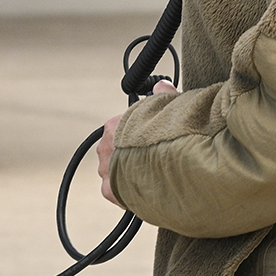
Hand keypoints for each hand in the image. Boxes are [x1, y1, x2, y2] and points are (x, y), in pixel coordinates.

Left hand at [98, 80, 177, 206]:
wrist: (171, 169)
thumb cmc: (170, 137)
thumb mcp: (170, 108)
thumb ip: (163, 95)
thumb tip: (161, 84)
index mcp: (114, 125)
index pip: (121, 124)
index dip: (138, 129)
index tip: (150, 134)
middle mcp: (105, 147)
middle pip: (116, 147)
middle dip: (130, 150)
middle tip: (150, 155)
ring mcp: (105, 170)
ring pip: (114, 168)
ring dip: (127, 169)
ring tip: (149, 173)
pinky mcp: (110, 190)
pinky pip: (116, 188)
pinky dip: (127, 188)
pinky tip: (143, 186)